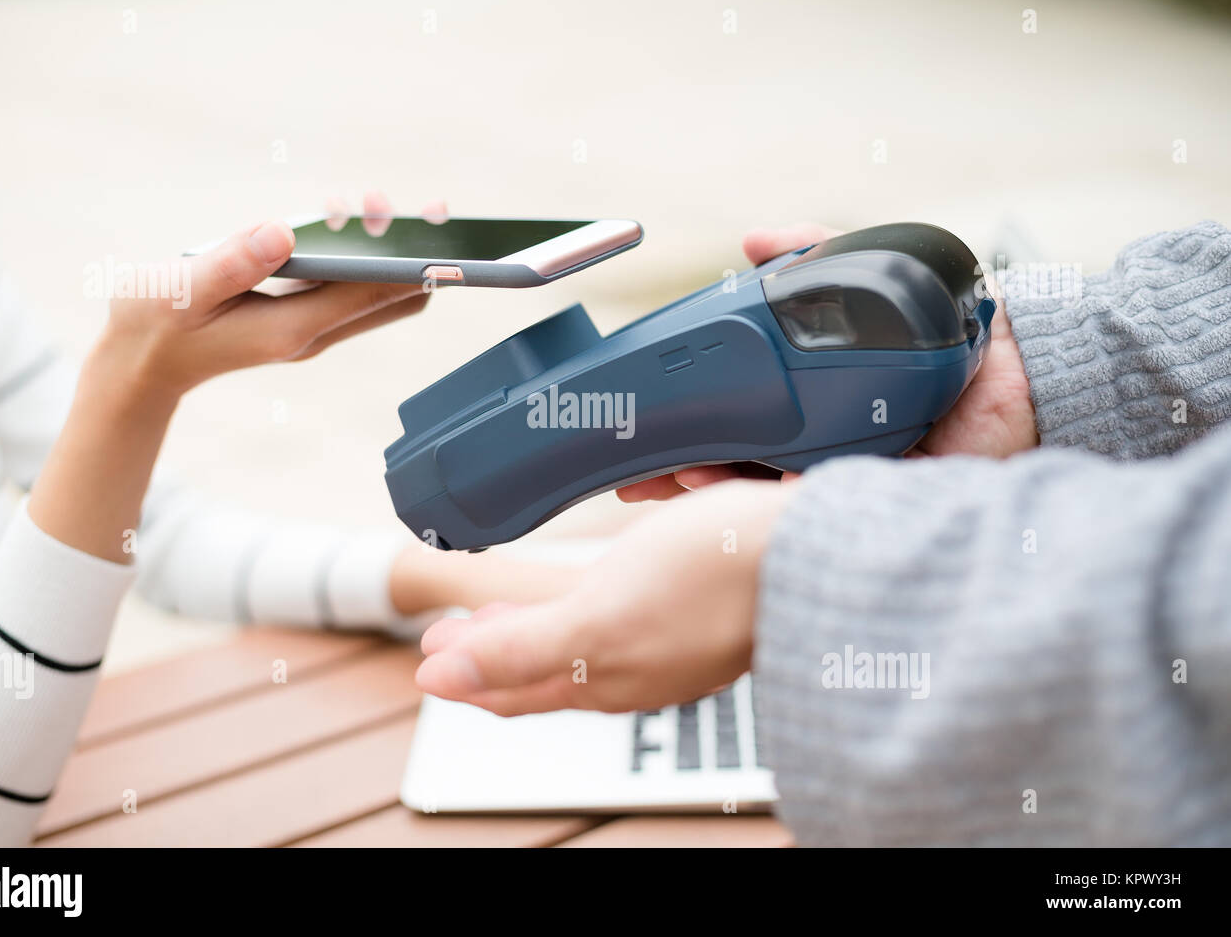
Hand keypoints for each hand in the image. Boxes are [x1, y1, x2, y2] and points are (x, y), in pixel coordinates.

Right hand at [99, 199, 430, 400]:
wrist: (137, 367)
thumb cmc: (153, 323)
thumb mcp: (180, 289)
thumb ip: (232, 261)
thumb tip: (285, 231)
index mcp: (291, 329)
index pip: (371, 295)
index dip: (412, 264)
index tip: (442, 234)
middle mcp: (311, 333)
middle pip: (393, 299)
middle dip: (418, 255)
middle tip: (433, 209)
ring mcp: (308, 327)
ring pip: (374, 292)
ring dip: (388, 249)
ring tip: (378, 201)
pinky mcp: (299, 316)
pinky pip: (348, 287)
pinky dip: (358, 254)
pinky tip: (343, 218)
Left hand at [414, 479, 795, 714]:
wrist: (816, 559)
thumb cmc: (715, 580)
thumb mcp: (598, 618)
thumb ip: (518, 649)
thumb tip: (439, 678)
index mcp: (602, 674)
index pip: (514, 685)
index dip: (467, 671)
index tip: (429, 649)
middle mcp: (634, 668)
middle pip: (544, 665)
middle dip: (493, 649)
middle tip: (454, 633)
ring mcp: (668, 643)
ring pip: (582, 644)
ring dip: (535, 628)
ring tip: (506, 611)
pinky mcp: (697, 611)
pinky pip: (622, 616)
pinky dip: (584, 607)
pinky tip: (591, 590)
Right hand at [616, 223, 1037, 501]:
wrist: (1036, 385)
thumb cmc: (959, 342)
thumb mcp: (877, 281)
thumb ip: (823, 252)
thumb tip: (754, 239)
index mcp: (813, 404)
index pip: (735, 421)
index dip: (685, 430)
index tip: (642, 433)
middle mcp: (821, 448)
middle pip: (734, 467)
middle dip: (676, 473)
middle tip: (635, 476)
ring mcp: (842, 481)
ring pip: (758, 496)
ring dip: (704, 491)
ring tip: (662, 482)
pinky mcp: (869, 503)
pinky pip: (806, 512)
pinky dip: (763, 504)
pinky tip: (732, 491)